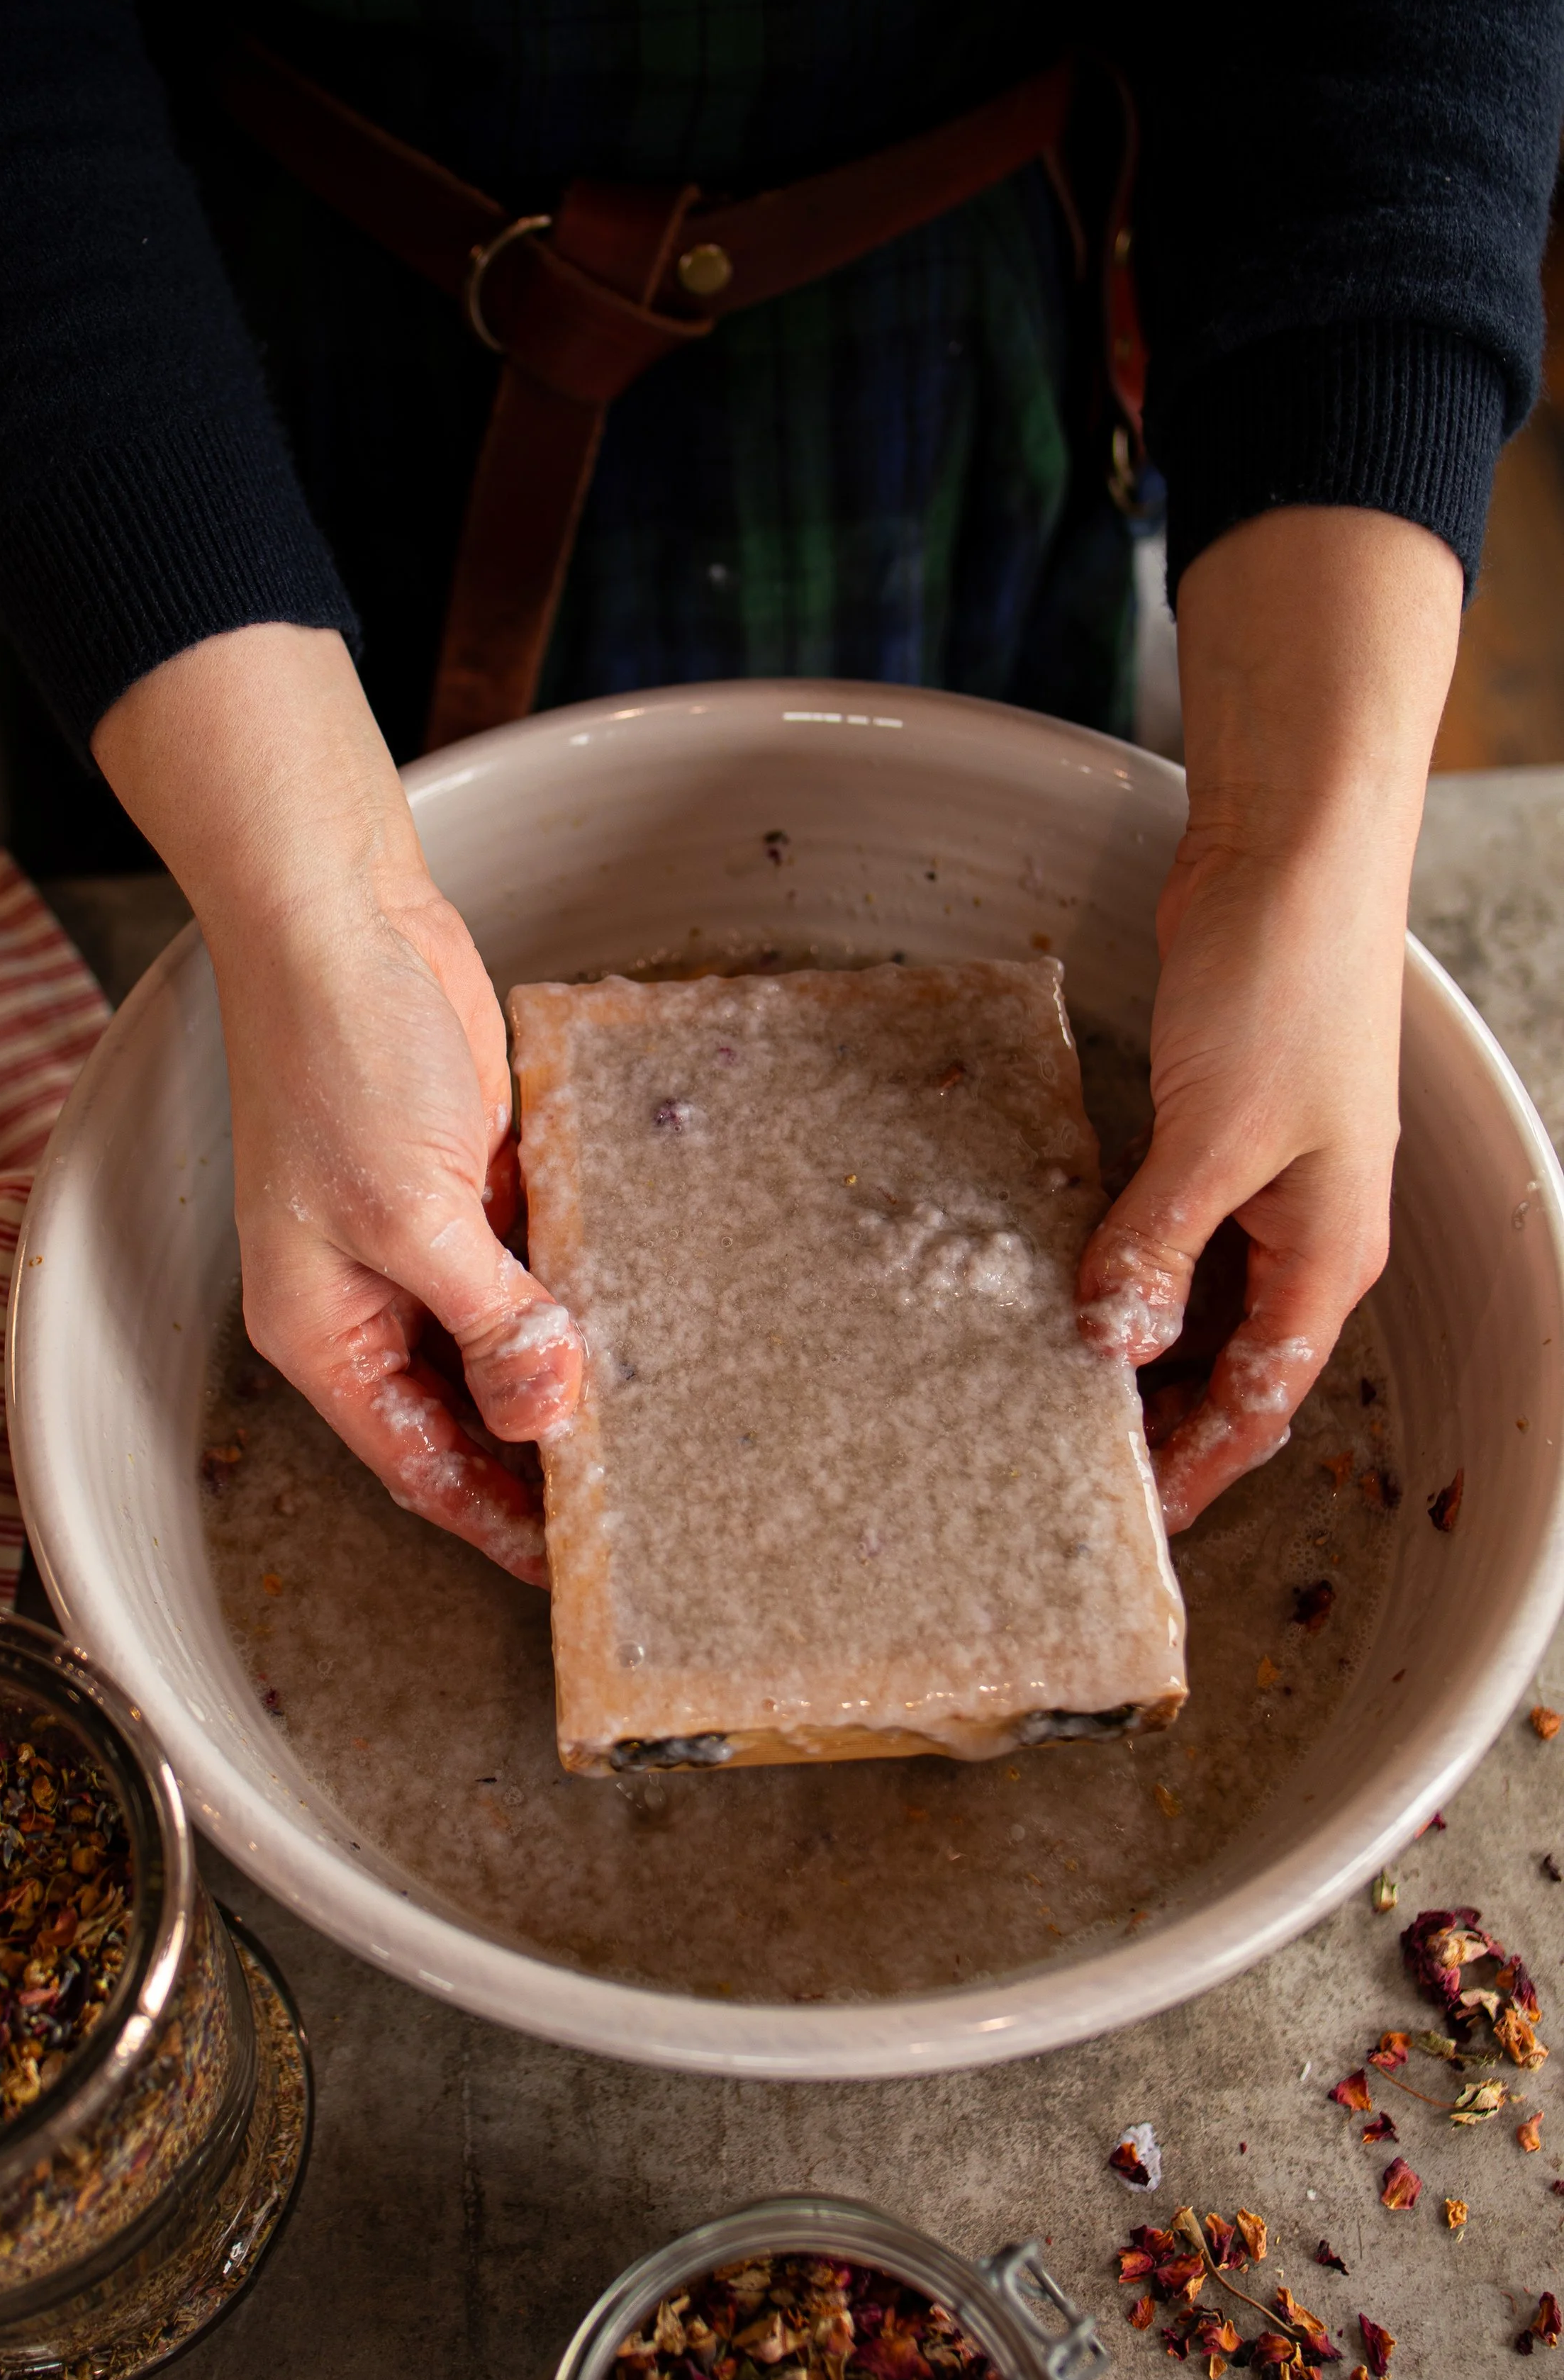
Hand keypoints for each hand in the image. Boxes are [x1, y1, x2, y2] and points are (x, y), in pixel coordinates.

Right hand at [94, 627, 585, 1580]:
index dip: (493, 1521)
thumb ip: (489, 1318)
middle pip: (469, 1410)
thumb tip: (548, 1410)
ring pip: (511, 1336)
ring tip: (658, 1424)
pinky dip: (584, 1288)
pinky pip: (539, 1258)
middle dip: (540, 1454)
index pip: (421, 1462)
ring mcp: (427, 1236)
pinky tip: (646, 1316)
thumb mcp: (412, 1213)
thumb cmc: (340, 1061)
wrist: (344, 921)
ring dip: (570, 1369)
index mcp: (327, 1329)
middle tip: (637, 1500)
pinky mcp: (478, 1177)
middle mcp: (373, 1296)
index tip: (569, 1569)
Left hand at [1076, 507, 1462, 1530]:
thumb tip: (1116, 1346)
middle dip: (1163, 1422)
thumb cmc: (1283, 988)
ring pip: (1194, 1300)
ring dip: (1137, 1346)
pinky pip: (1167, 1230)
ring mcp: (1259, 1179)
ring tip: (1053, 1397)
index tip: (1132, 1524)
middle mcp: (1301, 1231)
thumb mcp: (1213, 1136)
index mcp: (1327, 1253)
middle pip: (1230, 1363)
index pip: (1262, 1399)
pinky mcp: (1212, 1130)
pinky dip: (1123, 1267)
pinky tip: (1065, 1290)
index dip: (1200, 1467)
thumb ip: (1159, 1245)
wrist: (1289, 855)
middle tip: (1072, 1472)